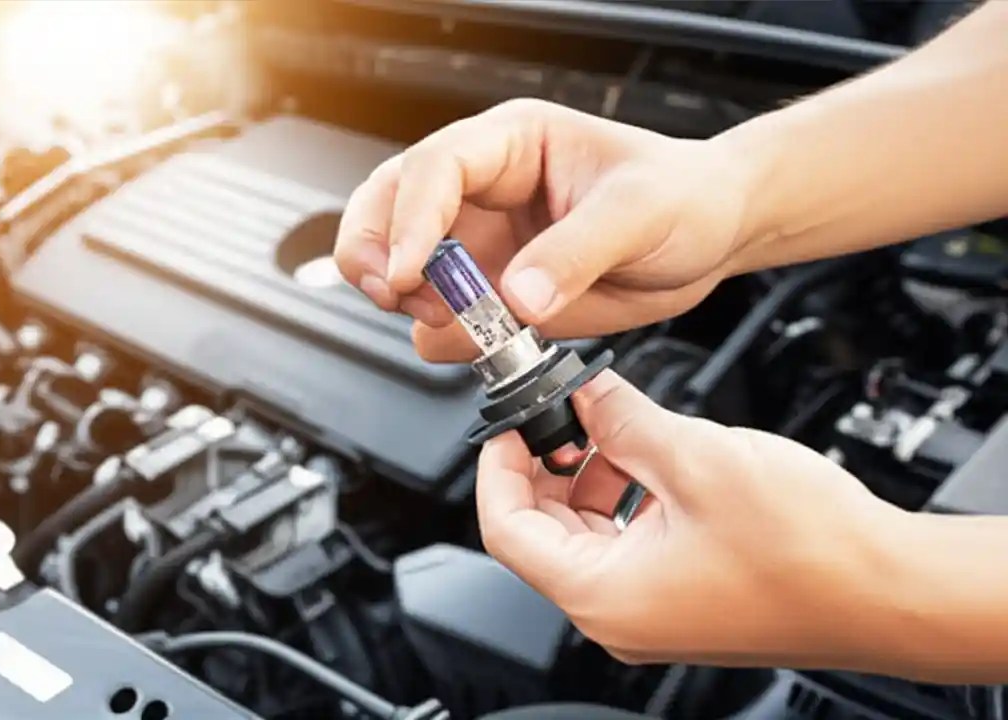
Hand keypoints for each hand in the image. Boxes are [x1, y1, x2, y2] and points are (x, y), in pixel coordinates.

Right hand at [334, 98, 756, 359]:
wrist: (711, 235)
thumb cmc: (684, 196)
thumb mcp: (641, 214)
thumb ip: (577, 252)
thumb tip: (518, 295)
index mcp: (512, 145)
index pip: (435, 166)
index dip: (410, 217)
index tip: (407, 268)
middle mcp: (482, 191)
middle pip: (386, 205)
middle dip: (373, 250)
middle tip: (393, 292)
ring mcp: (480, 245)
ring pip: (398, 264)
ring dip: (408, 300)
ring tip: (455, 322)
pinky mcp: (489, 295)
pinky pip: (440, 319)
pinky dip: (443, 337)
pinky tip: (480, 342)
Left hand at [477, 369, 902, 668]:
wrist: (892, 590)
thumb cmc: (812, 552)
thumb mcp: (695, 456)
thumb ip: (622, 418)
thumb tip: (582, 392)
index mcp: (602, 594)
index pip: (504, 529)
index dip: (497, 466)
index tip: (511, 422)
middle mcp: (618, 615)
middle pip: (544, 530)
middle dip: (550, 463)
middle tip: (568, 412)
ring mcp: (651, 611)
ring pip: (588, 533)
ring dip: (592, 475)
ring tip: (620, 427)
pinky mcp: (683, 597)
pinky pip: (629, 543)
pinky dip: (629, 496)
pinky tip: (655, 456)